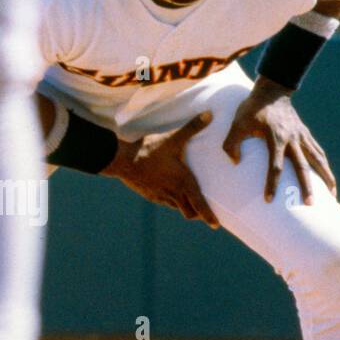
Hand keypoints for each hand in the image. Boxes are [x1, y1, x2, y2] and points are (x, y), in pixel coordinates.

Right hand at [102, 112, 219, 227]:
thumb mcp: (173, 138)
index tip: (216, 225)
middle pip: (189, 212)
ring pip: (177, 208)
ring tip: (190, 203)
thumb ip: (192, 127)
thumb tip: (210, 114)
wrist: (123, 160)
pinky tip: (170, 194)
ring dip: (184, 208)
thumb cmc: (150, 150)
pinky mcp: (149, 195)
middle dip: (198, 214)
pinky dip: (171, 202)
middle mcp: (173, 193)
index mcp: (183, 182)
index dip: (209, 216)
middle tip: (205, 213)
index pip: (200, 205)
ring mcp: (160, 196)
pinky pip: (164, 203)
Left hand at [221, 78, 336, 203]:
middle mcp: (293, 139)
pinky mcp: (306, 135)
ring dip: (326, 179)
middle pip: (303, 167)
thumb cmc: (252, 108)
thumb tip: (235, 163)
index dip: (272, 183)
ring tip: (332, 198)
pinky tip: (329, 180)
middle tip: (310, 205)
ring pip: (318, 160)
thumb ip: (231, 143)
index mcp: (276, 138)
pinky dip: (325, 167)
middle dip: (307, 187)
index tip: (269, 200)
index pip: (275, 166)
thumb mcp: (237, 123)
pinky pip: (318, 153)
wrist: (272, 90)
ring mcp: (302, 137)